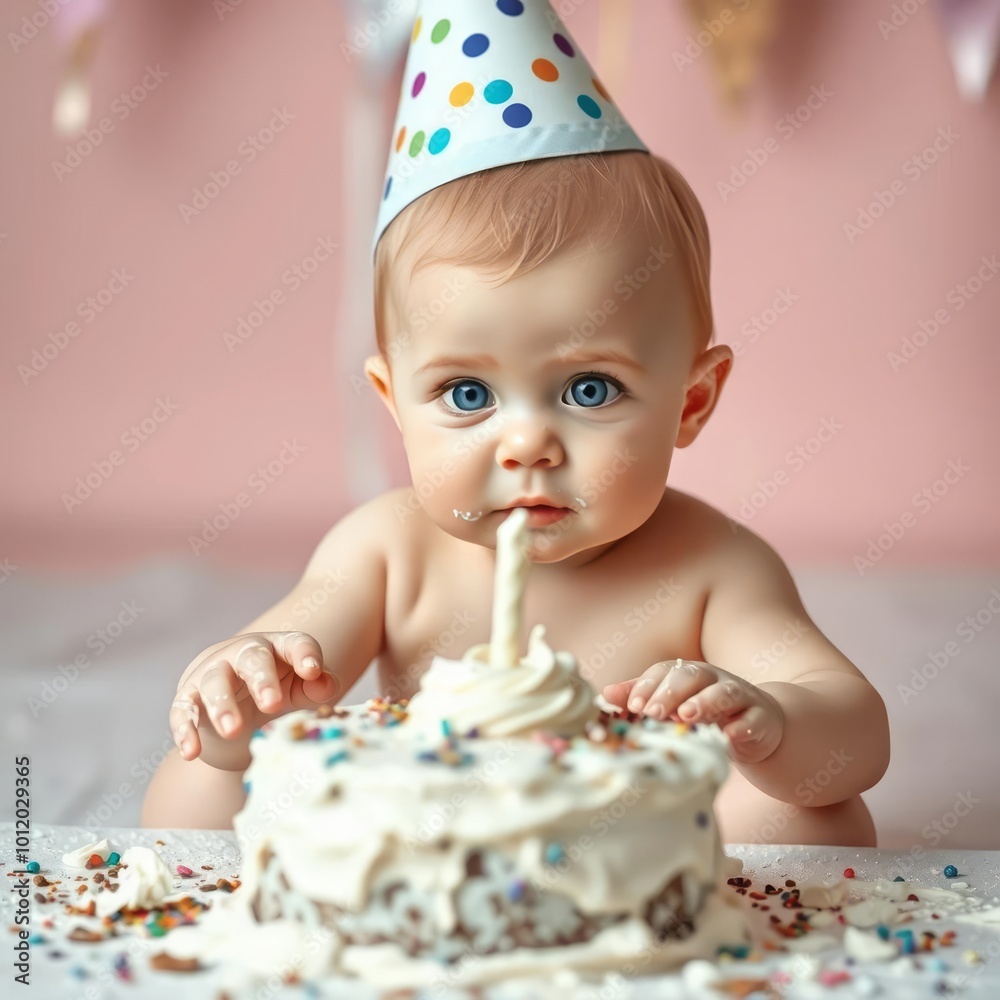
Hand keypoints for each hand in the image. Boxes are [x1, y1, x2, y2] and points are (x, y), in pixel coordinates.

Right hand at [169, 631, 339, 766]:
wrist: (233, 707)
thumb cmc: (276, 691)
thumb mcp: (300, 690)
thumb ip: (317, 686)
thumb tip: (324, 684)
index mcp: (278, 648)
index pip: (295, 643)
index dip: (304, 655)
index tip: (312, 671)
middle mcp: (243, 653)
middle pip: (252, 658)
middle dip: (261, 679)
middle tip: (271, 703)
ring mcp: (213, 673)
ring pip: (214, 682)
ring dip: (222, 705)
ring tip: (232, 730)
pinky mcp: (189, 697)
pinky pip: (183, 710)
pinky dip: (184, 730)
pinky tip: (191, 752)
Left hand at [603, 659, 783, 763]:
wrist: (759, 725)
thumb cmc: (707, 714)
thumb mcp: (674, 705)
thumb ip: (643, 697)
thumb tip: (606, 694)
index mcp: (688, 674)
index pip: (665, 672)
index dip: (648, 685)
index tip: (632, 704)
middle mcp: (714, 679)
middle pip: (692, 676)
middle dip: (670, 692)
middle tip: (653, 712)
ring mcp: (740, 696)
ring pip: (724, 692)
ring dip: (705, 702)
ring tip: (686, 715)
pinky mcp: (762, 718)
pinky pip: (754, 719)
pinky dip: (743, 726)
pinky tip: (731, 736)